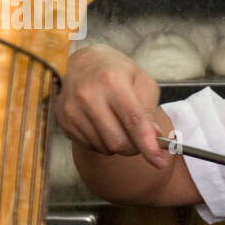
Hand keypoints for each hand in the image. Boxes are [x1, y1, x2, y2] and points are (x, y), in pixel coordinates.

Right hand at [56, 43, 167, 166]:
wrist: (82, 62)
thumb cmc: (116, 71)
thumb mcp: (141, 82)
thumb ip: (150, 112)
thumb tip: (154, 140)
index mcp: (112, 81)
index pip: (133, 121)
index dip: (149, 145)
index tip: (161, 162)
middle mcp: (88, 95)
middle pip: (118, 142)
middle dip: (134, 147)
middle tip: (138, 137)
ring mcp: (72, 109)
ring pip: (104, 147)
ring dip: (117, 144)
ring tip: (117, 123)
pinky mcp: (64, 121)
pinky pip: (90, 146)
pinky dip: (102, 142)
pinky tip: (102, 124)